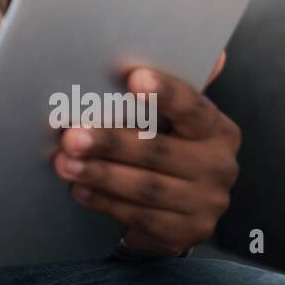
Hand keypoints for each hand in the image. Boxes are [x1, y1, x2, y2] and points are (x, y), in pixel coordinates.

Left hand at [51, 52, 240, 256]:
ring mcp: (207, 203)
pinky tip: (80, 190)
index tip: (133, 78)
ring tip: (64, 163)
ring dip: (100, 174)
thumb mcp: (169, 118)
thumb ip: (171, 88)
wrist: (175, 208)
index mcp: (217, 128)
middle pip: (159, 151)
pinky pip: (140, 216)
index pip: (192, 106)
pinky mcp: (188, 232)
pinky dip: (106, 202)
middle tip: (70, 134)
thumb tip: (211, 52)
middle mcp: (220, 166)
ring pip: (146, 187)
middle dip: (110, 142)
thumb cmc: (163, 145)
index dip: (164, 92)